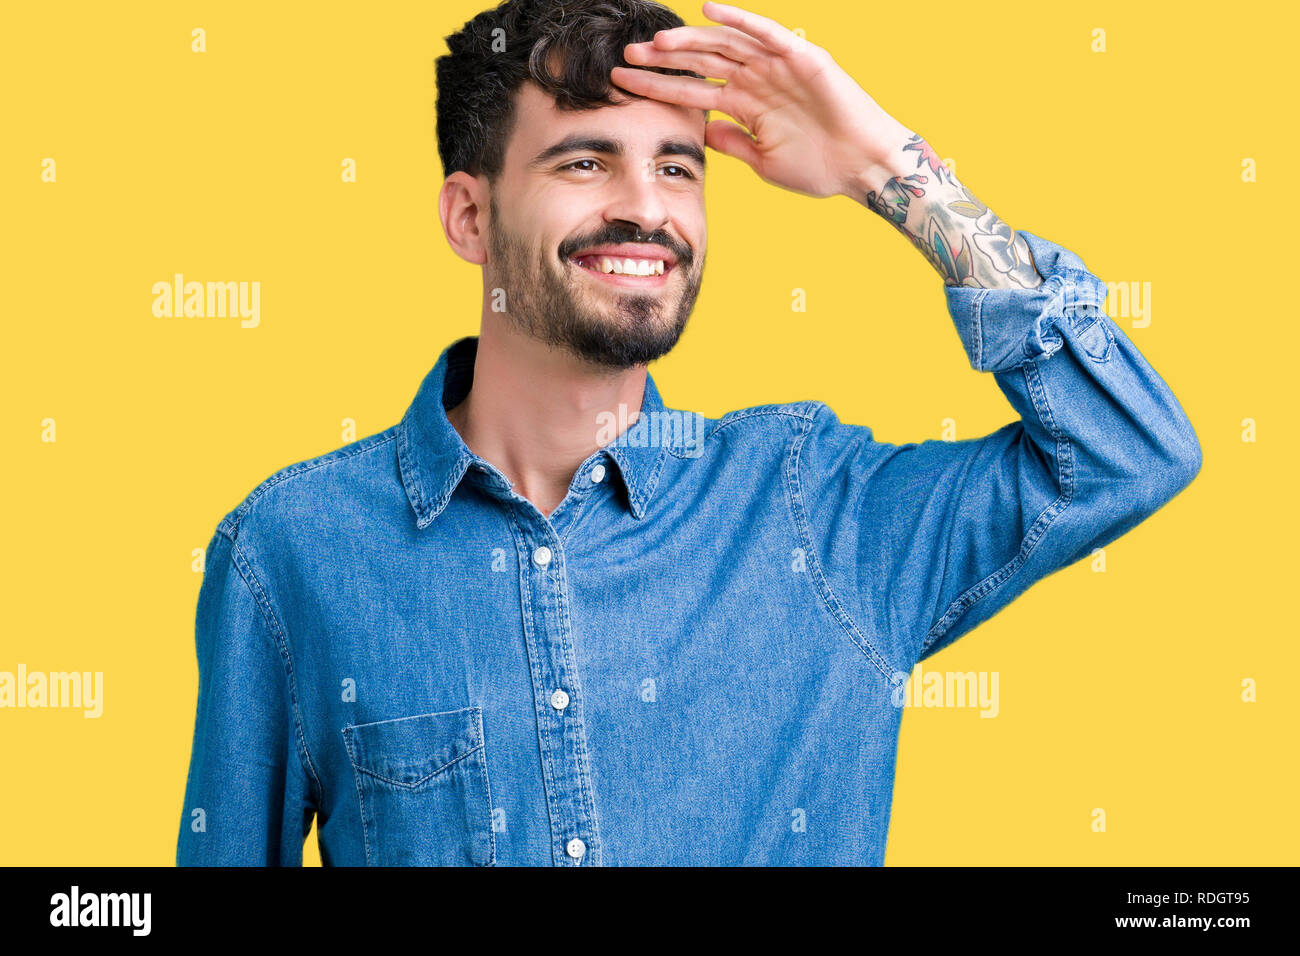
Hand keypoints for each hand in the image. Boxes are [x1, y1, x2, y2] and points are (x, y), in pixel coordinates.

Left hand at [611, 1, 914, 199]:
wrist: (861, 167)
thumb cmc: (818, 168)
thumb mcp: (762, 161)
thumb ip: (730, 143)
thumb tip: (699, 133)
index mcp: (743, 104)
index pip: (690, 90)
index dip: (656, 85)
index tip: (622, 83)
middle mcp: (756, 79)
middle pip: (700, 62)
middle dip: (663, 60)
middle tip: (628, 56)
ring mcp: (777, 66)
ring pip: (725, 45)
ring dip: (691, 40)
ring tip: (659, 41)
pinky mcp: (801, 57)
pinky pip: (766, 33)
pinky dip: (739, 19)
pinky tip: (711, 10)